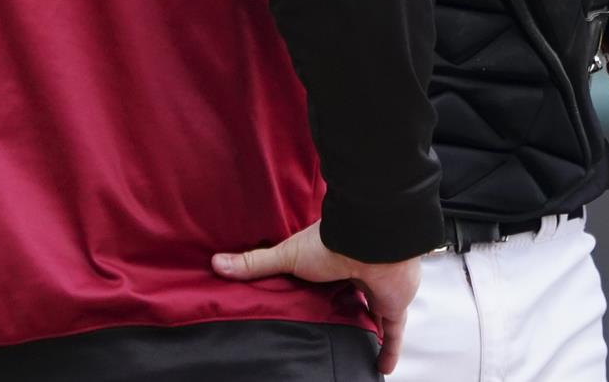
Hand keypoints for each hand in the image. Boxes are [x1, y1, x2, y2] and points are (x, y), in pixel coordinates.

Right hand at [213, 223, 421, 374]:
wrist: (370, 242)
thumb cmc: (329, 244)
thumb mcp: (287, 256)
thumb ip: (255, 263)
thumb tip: (215, 263)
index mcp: (331, 261)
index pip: (323, 279)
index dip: (317, 290)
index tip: (306, 304)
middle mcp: (355, 275)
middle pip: (349, 298)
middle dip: (343, 311)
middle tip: (328, 333)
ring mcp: (375, 289)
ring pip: (372, 314)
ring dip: (367, 329)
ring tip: (354, 349)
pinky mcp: (391, 304)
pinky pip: (393, 331)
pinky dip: (390, 349)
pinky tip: (383, 367)